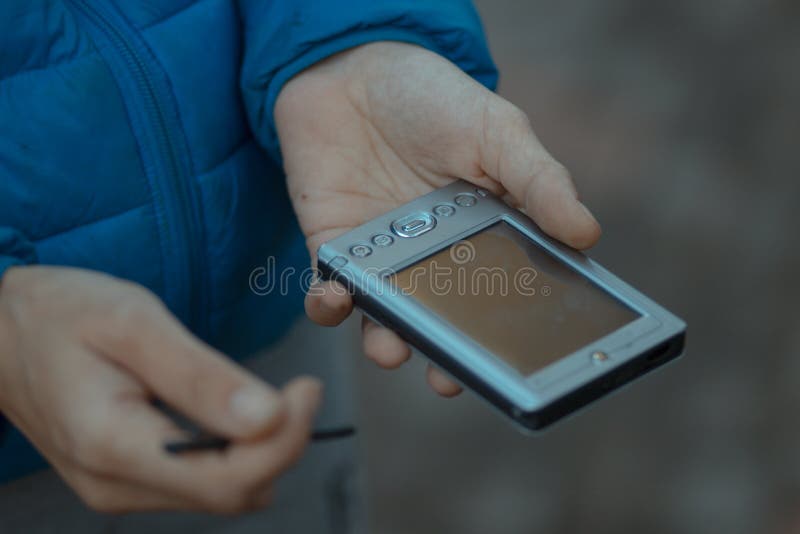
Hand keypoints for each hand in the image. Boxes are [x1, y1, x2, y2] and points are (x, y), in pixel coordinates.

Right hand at [0, 266, 320, 513]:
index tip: (308, 389)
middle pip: (230, 493)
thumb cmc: (62, 314)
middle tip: (302, 390)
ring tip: (278, 399)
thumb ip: (200, 375)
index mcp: (112, 443)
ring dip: (263, 452)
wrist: (3, 334)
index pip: (227, 479)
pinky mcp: (126, 480)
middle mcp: (116, 484)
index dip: (285, 440)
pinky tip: (241, 418)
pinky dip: (236, 456)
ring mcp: (119, 488)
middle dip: (281, 445)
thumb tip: (270, 417)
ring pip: (221, 494)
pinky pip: (200, 484)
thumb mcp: (133, 323)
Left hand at [276, 42, 599, 396]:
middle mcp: (435, 257)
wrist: (349, 65)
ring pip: (386, 321)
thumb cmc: (431, 96)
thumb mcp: (497, 131)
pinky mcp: (334, 249)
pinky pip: (330, 295)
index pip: (504, 297)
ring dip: (388, 343)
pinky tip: (336, 300)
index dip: (510, 335)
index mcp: (483, 235)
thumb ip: (538, 181)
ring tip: (393, 348)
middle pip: (445, 324)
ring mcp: (383, 258)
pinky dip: (329, 308)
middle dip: (446, 360)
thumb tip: (587, 234)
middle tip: (451, 379)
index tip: (519, 366)